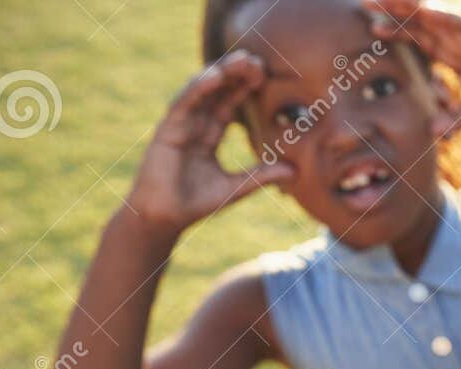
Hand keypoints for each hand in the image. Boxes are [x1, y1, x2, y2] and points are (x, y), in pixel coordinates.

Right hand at [124, 52, 293, 233]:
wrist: (165, 218)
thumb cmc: (196, 202)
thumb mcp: (236, 187)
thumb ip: (261, 175)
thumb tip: (295, 171)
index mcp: (209, 134)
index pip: (230, 105)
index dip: (245, 89)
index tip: (266, 75)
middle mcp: (194, 124)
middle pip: (218, 92)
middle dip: (236, 75)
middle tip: (258, 59)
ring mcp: (180, 124)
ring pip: (202, 91)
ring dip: (221, 73)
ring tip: (241, 60)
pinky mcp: (167, 129)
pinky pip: (184, 103)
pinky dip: (199, 89)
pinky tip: (215, 76)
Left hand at [363, 0, 460, 131]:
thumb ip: (452, 120)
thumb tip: (432, 134)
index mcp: (449, 53)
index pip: (415, 38)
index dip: (393, 32)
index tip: (369, 29)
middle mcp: (454, 39)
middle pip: (416, 21)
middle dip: (391, 11)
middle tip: (362, 3)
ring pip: (432, 15)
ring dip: (409, 6)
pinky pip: (459, 23)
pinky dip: (442, 16)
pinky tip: (424, 11)